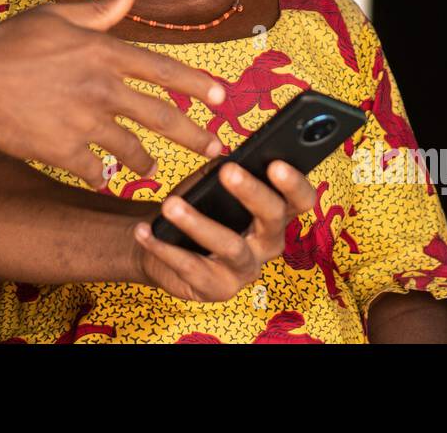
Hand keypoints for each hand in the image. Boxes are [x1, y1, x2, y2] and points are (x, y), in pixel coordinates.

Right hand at [0, 0, 226, 186]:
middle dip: (194, 136)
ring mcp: (83, 121)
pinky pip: (94, 172)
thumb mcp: (58, 15)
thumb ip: (101, 9)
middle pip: (161, 117)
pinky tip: (104, 182)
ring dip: (145, 163)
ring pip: (131, 150)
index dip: (196, 85)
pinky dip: (101, 178)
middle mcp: (101, 87)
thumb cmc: (9, 42)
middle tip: (215, 148)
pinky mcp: (62, 150)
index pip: (164, 70)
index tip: (220, 98)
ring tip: (153, 169)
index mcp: (103, 52)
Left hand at [129, 159, 317, 302]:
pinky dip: (163, 248)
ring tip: (171, 205)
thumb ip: (224, 170)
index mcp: (276, 214)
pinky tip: (145, 230)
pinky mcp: (217, 289)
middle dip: (251, 192)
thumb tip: (227, 158)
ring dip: (197, 223)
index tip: (276, 163)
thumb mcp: (212, 183)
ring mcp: (245, 269)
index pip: (300, 199)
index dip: (294, 183)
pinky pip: (191, 268)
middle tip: (229, 171)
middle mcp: (268, 244)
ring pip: (230, 246)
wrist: (164, 239)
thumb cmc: (198, 205)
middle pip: (272, 219)